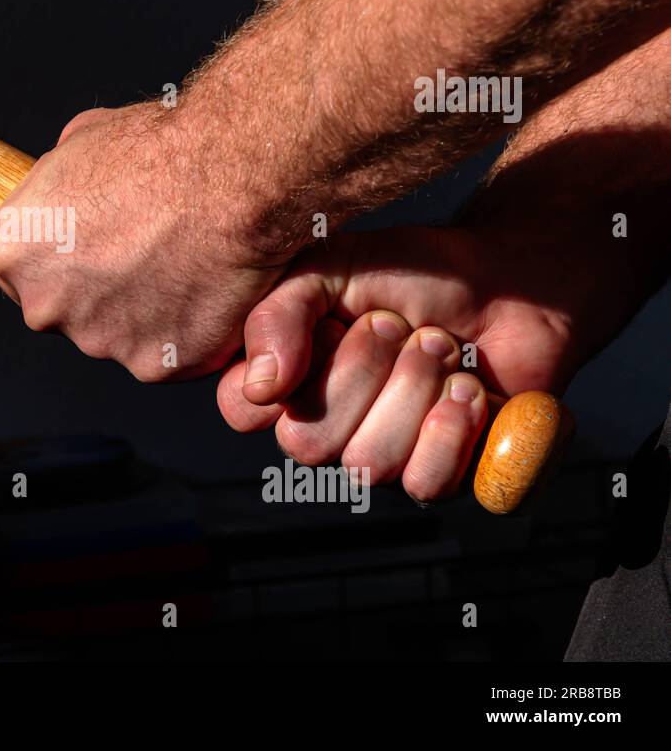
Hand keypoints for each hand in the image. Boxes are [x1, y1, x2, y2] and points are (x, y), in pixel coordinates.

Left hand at [0, 100, 287, 380]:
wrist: (227, 175)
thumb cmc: (159, 151)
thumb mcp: (79, 142)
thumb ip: (55, 188)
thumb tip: (59, 192)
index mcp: (13, 252)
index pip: (18, 273)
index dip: (58, 260)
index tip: (90, 248)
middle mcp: (44, 306)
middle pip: (63, 311)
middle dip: (95, 291)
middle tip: (142, 254)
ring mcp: (99, 341)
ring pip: (116, 335)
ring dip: (142, 312)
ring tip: (180, 264)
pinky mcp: (155, 364)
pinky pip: (167, 353)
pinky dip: (186, 330)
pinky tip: (204, 287)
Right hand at [217, 223, 617, 501]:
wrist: (510, 281)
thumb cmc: (414, 271)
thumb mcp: (331, 267)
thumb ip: (278, 314)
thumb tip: (263, 389)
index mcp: (287, 381)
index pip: (241, 412)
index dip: (285, 374)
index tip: (330, 325)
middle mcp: (326, 427)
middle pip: (305, 444)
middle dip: (363, 371)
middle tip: (399, 326)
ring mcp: (382, 458)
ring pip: (367, 465)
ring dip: (415, 390)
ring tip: (442, 348)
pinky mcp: (444, 478)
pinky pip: (425, 486)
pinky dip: (454, 429)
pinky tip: (469, 391)